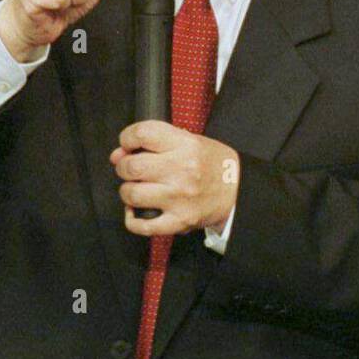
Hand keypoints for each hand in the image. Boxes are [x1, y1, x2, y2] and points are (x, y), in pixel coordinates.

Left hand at [111, 121, 238, 236]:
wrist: (239, 191)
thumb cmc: (213, 164)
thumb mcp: (191, 141)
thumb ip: (156, 143)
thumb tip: (118, 155)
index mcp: (185, 145)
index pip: (142, 134)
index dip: (127, 138)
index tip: (128, 144)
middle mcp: (181, 170)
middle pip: (131, 166)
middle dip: (124, 167)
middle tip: (131, 168)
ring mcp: (179, 197)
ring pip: (132, 194)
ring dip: (128, 191)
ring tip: (137, 189)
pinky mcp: (179, 220)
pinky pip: (143, 225)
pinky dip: (133, 219)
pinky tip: (136, 211)